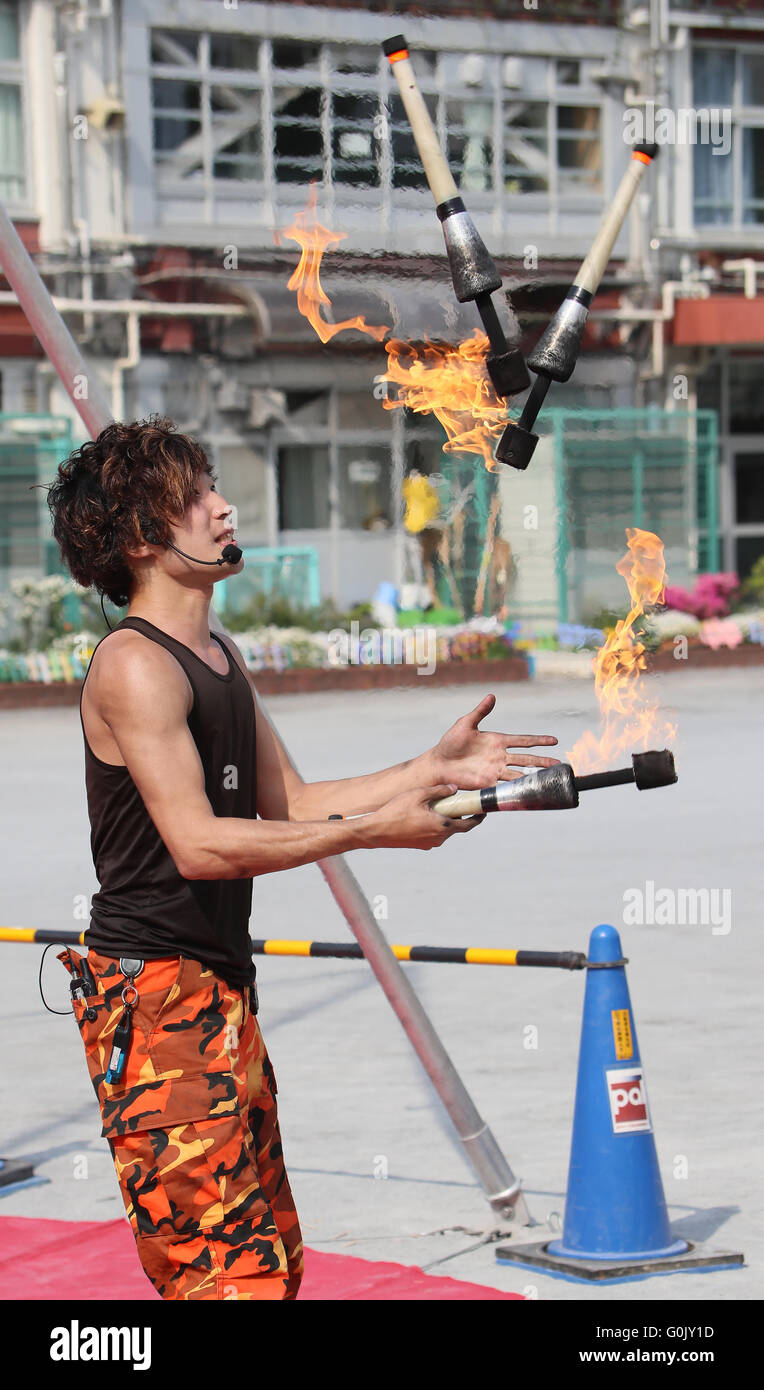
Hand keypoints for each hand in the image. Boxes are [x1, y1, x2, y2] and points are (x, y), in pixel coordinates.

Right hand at [360, 784, 484, 851]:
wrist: (375, 831)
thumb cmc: (396, 811)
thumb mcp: (419, 794)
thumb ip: (440, 791)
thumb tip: (454, 788)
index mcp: (443, 826)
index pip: (469, 824)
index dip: (478, 817)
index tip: (483, 810)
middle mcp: (438, 838)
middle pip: (456, 826)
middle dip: (457, 814)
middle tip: (454, 800)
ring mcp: (429, 844)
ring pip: (443, 829)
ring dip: (443, 819)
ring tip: (433, 805)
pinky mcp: (419, 845)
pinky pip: (432, 833)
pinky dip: (433, 824)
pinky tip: (421, 814)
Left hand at [426, 693, 558, 789]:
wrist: (438, 764)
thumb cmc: (450, 743)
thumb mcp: (466, 724)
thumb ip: (480, 712)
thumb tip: (492, 696)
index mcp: (497, 741)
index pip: (523, 741)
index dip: (539, 741)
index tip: (554, 741)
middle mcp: (500, 756)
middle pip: (527, 759)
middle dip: (543, 761)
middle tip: (559, 764)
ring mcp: (495, 770)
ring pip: (520, 773)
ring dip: (534, 775)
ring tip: (550, 778)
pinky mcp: (488, 783)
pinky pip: (507, 785)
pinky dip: (518, 788)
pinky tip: (529, 790)